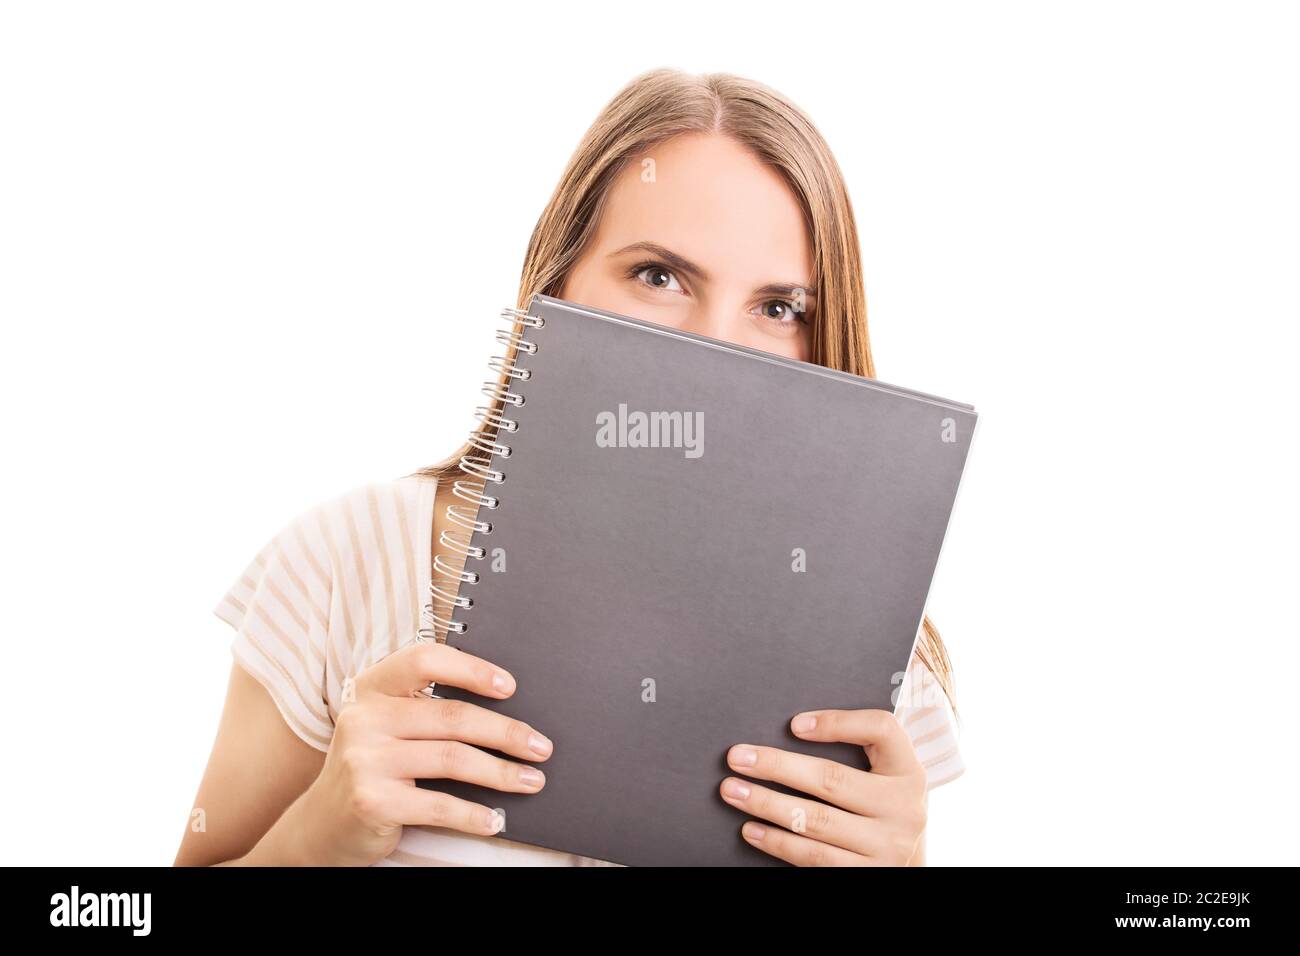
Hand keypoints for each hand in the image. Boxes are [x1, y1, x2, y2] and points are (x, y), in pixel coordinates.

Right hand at [290, 641, 553, 865]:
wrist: (321, 825)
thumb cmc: (371, 769)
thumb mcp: (386, 727)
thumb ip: (424, 709)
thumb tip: (505, 709)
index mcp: (371, 688)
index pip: (424, 660)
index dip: (471, 669)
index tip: (509, 686)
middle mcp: (364, 717)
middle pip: (452, 716)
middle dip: (506, 732)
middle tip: (541, 746)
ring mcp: (364, 759)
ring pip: (453, 759)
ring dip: (501, 773)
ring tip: (532, 781)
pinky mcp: (371, 800)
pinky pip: (439, 804)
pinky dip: (474, 814)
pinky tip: (496, 820)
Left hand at [719, 709, 926, 865]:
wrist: (904, 860)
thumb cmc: (880, 804)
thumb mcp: (883, 774)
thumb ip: (854, 750)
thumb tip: (789, 729)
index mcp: (909, 771)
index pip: (881, 730)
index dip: (837, 723)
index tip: (793, 724)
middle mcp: (905, 808)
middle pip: (832, 779)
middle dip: (777, 766)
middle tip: (737, 757)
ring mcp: (889, 847)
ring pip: (816, 821)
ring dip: (767, 805)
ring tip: (733, 791)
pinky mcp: (869, 875)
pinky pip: (814, 858)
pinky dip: (778, 842)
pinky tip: (752, 829)